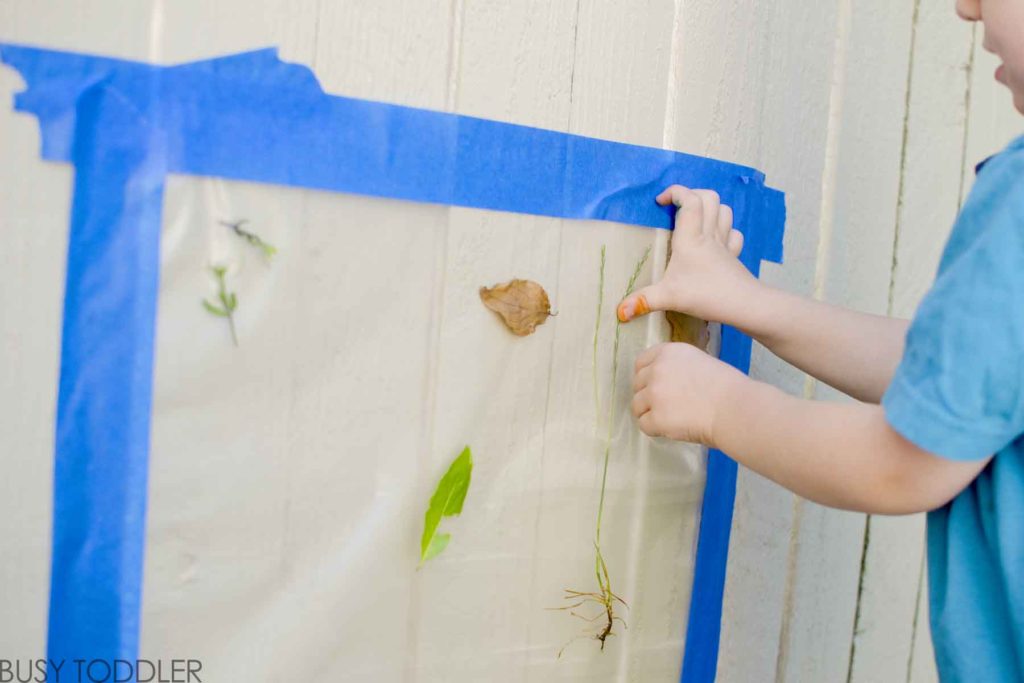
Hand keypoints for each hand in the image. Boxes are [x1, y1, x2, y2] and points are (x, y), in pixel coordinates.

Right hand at [617, 185, 759, 323]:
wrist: (744, 305)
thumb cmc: (706, 295)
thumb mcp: (669, 297)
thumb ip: (643, 301)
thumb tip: (620, 311)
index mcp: (691, 238)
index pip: (689, 200)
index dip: (675, 191)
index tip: (660, 201)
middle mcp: (709, 235)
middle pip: (709, 197)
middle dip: (692, 194)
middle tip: (676, 206)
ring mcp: (725, 244)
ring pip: (724, 210)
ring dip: (710, 207)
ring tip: (695, 217)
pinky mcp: (734, 255)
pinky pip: (734, 232)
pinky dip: (725, 229)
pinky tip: (716, 238)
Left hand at [631, 342, 746, 444]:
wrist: (735, 409)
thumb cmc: (727, 387)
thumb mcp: (698, 362)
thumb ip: (676, 367)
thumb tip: (663, 381)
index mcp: (668, 352)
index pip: (641, 362)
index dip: (646, 376)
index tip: (656, 386)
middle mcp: (657, 369)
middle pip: (636, 384)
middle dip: (648, 396)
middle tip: (668, 406)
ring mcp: (654, 393)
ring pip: (637, 406)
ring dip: (650, 413)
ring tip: (671, 419)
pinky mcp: (656, 417)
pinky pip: (644, 425)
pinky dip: (656, 430)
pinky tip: (673, 428)